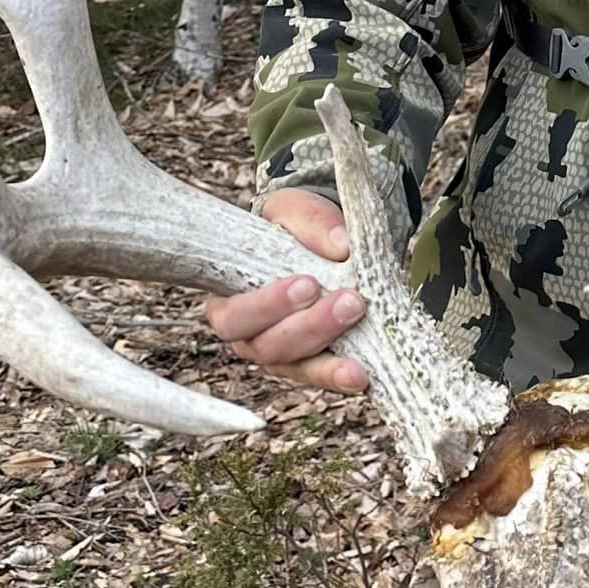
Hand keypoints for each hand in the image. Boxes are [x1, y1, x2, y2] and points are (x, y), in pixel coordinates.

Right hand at [204, 189, 368, 392]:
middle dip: (309, 324)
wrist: (315, 244)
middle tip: (347, 299)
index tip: (307, 282)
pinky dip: (339, 376)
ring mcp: (279, 355)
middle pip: (267, 345)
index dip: (267, 305)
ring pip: (295, 363)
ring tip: (359, 317)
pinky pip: (320, 377)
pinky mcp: (308, 366)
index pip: (234, 315)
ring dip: (329, 343)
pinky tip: (360, 374)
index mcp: (228, 299)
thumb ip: (312, 222)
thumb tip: (342, 245)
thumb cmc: (291, 229)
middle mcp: (248, 335)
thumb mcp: (295, 211)